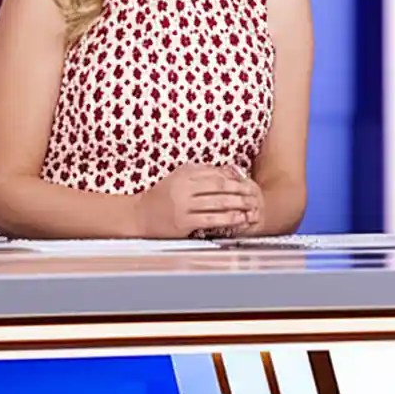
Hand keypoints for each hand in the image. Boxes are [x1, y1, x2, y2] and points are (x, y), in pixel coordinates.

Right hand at [133, 164, 258, 238]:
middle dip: (239, 191)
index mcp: (183, 174)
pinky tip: (238, 219)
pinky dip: (227, 219)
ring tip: (251, 207)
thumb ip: (199, 174)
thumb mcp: (177, 179)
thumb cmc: (162, 197)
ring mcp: (183, 205)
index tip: (246, 182)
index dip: (233, 178)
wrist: (140, 215)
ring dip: (237, 205)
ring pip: (217, 203)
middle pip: (219, 187)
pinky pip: (211, 219)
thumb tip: (226, 171)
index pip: (214, 173)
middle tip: (253, 194)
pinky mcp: (184, 222)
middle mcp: (184, 188)